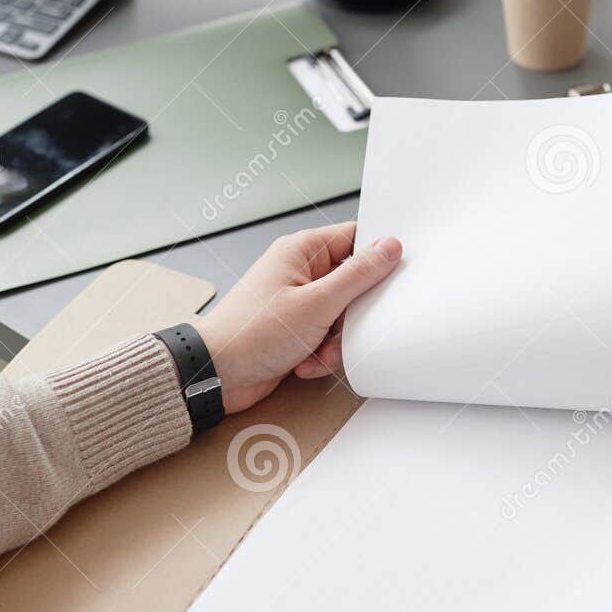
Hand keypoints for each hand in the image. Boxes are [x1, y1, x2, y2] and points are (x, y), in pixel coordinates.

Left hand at [193, 221, 401, 415]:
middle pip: (354, 284)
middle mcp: (300, 272)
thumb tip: (388, 248)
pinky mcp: (296, 329)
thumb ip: (358, 275)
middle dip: (353, 315)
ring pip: (343, 316)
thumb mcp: (317, 304)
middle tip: (342, 328)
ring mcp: (298, 301)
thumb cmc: (252, 333)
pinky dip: (321, 354)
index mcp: (303, 251)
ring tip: (317, 352)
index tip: (394, 276)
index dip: (377, 256)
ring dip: (336, 341)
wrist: (216, 374)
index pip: (354, 237)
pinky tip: (304, 363)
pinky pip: (328, 337)